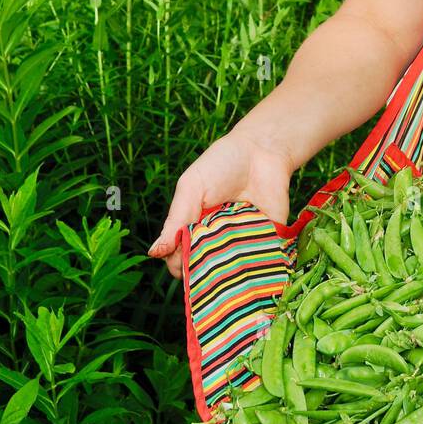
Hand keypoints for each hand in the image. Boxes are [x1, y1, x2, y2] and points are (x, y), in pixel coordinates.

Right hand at [148, 126, 295, 279]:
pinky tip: (250, 260)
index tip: (181, 267)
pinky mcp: (268, 240)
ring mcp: (242, 242)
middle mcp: (218, 241)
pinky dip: (255, 263)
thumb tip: (154, 253)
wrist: (262, 149)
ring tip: (226, 262)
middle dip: (203, 273)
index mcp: (194, 229)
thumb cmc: (221, 165)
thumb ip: (176, 220)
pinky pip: (260, 260)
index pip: (181, 259)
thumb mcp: (192, 188)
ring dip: (227, 272)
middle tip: (205, 267)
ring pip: (231, 270)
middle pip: (205, 269)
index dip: (179, 266)